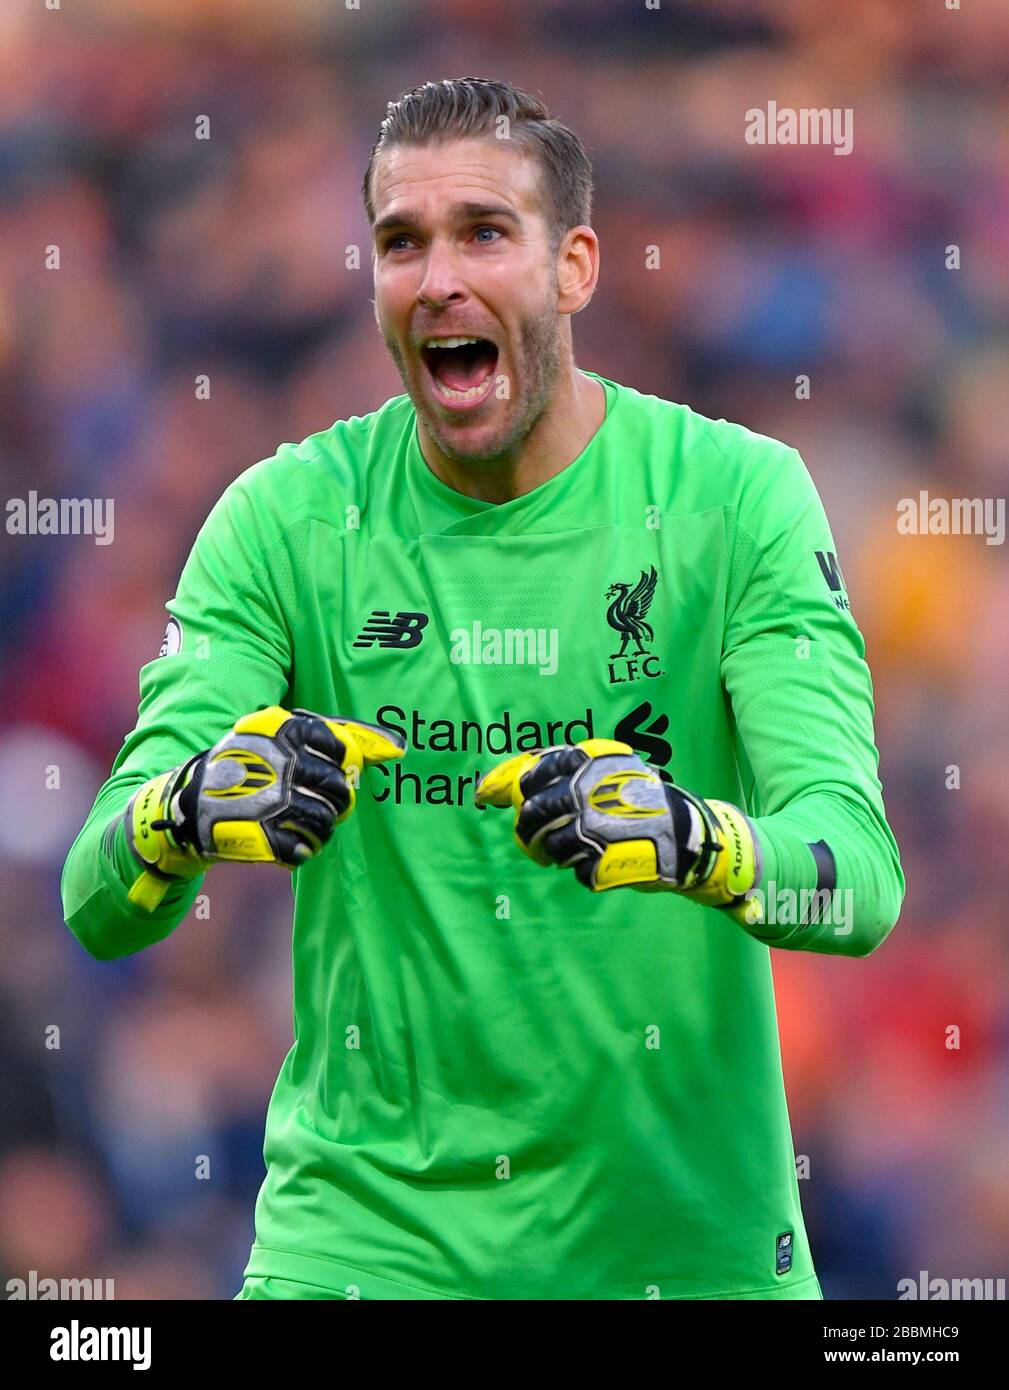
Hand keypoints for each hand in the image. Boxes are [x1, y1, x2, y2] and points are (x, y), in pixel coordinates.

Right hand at [125, 706, 404, 909]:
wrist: (187, 804)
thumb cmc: (249, 766)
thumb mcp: (283, 738)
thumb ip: (341, 736)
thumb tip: (398, 748)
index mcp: (284, 731)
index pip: (342, 749)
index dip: (342, 767)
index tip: (331, 772)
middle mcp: (278, 764)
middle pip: (340, 790)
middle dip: (337, 802)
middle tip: (321, 803)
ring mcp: (269, 801)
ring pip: (326, 821)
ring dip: (320, 827)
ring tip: (304, 823)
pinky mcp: (261, 837)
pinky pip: (305, 850)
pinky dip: (301, 849)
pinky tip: (288, 839)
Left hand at [475, 738, 760, 917]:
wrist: (691, 836)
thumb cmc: (642, 801)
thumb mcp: (610, 771)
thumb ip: (563, 771)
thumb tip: (501, 784)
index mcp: (591, 764)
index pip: (531, 771)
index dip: (503, 784)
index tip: (485, 794)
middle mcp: (589, 792)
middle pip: (532, 814)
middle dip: (529, 828)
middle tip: (537, 837)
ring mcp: (596, 828)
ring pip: (551, 845)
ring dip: (558, 852)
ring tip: (578, 849)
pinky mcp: (604, 861)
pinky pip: (577, 871)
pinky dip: (586, 869)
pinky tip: (604, 861)